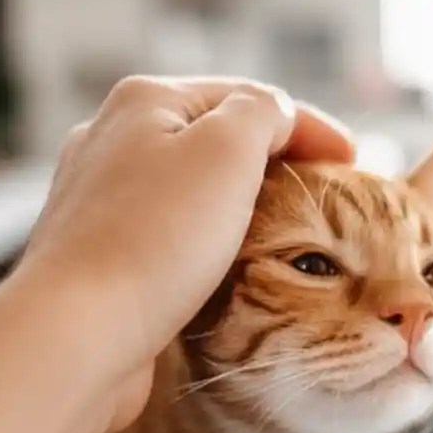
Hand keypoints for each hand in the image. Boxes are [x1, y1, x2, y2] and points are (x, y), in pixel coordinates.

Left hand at [12, 77, 352, 431]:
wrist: (79, 336)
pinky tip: (225, 274)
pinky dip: (206, 250)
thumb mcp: (228, 151)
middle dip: (274, 167)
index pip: (245, 96)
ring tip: (283, 239)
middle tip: (324, 201)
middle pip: (215, 142)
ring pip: (191, 194)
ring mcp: (99, 204)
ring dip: (240, 211)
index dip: (307, 125)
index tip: (354, 164)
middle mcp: (111, 143)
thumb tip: (275, 114)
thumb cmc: (155, 239)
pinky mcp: (98, 260)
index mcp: (144, 103)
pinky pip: (168, 241)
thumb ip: (262, 114)